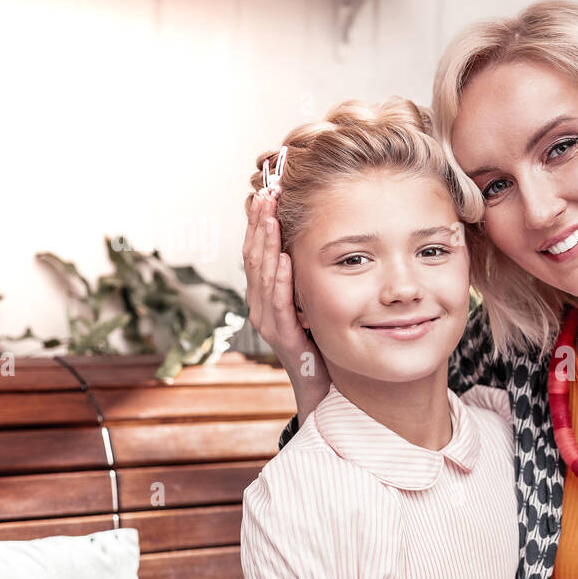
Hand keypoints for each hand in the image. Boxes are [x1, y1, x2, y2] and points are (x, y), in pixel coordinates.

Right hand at [242, 188, 330, 419]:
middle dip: (259, 222)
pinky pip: (280, 303)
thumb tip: (312, 243)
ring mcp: (269, 321)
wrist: (323, 387)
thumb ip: (307, 277)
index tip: (266, 191)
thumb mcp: (312, 302)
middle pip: (254, 256)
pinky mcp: (283, 336)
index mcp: (266, 296)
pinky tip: (283, 258)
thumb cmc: (320, 343)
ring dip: (266, 242)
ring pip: (262, 275)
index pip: (257, 251)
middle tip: (266, 191)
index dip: (259, 221)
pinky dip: (280, 279)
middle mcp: (262, 306)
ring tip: (270, 214)